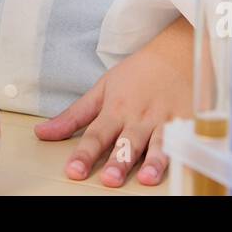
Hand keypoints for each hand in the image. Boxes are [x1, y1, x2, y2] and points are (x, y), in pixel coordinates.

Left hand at [34, 16, 194, 186]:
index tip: (73, 171)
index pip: (97, 135)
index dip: (84, 154)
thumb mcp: (101, 90)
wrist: (175, 52)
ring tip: (147, 179)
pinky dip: (186, 152)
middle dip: (119, 162)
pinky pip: (188, 139)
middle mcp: (140, 117)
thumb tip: (42, 133)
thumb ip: (73, 116)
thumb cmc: (136, 75)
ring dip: (154, 162)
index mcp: (116, 109)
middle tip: (109, 180)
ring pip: (159, 144)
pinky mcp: (190, 122)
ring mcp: (166, 121)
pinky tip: (184, 166)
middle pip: (128, 143)